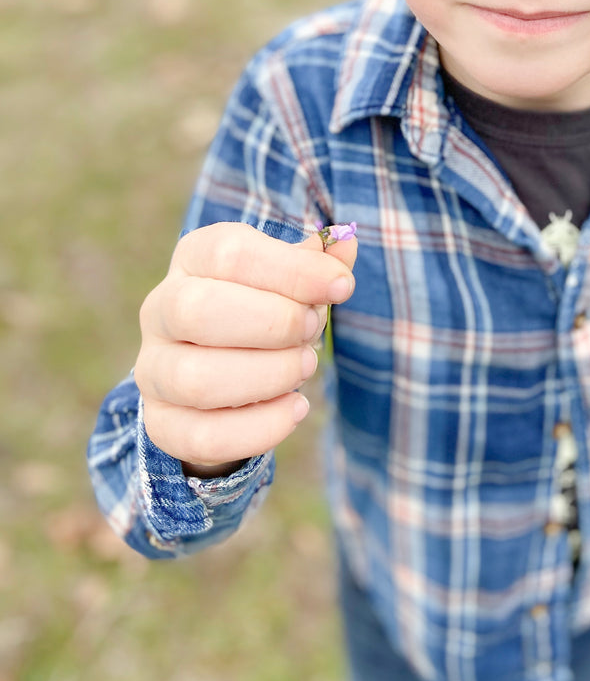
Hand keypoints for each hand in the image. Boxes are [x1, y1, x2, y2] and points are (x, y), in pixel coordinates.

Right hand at [134, 222, 356, 476]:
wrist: (223, 369)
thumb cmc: (264, 307)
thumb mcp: (290, 277)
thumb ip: (317, 262)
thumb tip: (344, 244)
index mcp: (194, 258)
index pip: (230, 254)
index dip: (292, 270)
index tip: (341, 287)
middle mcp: (161, 309)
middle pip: (196, 311)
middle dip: (272, 324)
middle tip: (311, 331)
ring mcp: (153, 369)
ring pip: (195, 380)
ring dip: (268, 376)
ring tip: (304, 367)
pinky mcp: (162, 423)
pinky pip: (201, 435)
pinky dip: (260, 427)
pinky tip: (295, 408)